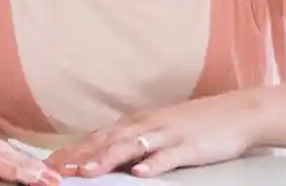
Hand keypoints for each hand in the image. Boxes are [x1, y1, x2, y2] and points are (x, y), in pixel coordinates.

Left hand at [44, 91, 265, 177]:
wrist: (237, 112)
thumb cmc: (197, 124)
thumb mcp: (159, 130)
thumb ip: (133, 142)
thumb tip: (106, 156)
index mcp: (137, 124)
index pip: (96, 138)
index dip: (72, 152)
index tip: (48, 165)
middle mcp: (146, 126)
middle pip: (105, 142)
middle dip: (78, 157)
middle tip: (53, 171)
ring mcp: (168, 135)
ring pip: (131, 147)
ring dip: (106, 159)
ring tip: (85, 173)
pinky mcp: (190, 146)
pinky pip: (169, 156)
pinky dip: (154, 164)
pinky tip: (141, 173)